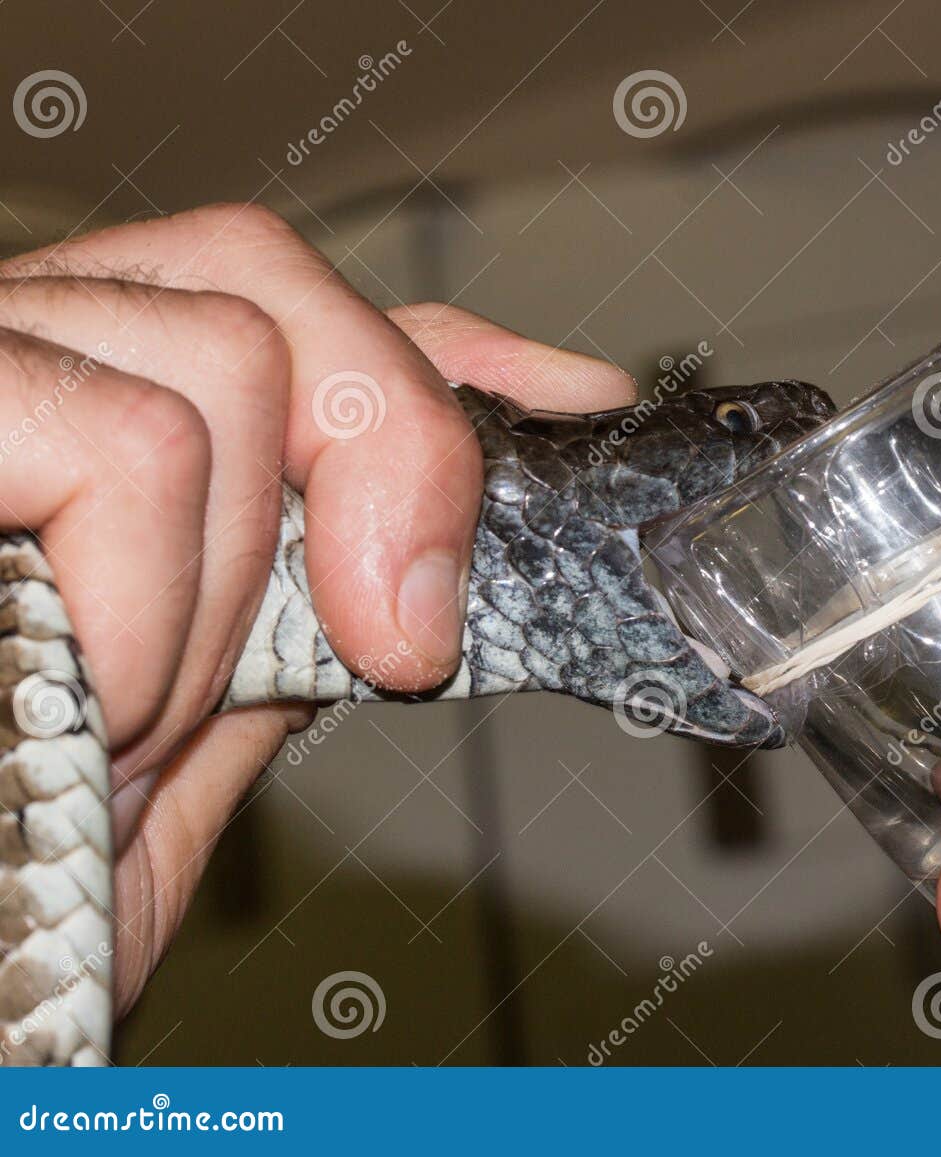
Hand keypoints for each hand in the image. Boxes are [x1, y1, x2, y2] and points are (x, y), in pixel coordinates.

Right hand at [0, 203, 635, 1013]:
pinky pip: (129, 450)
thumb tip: (425, 556)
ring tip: (137, 719)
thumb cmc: (5, 879)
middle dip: (390, 455)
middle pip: (259, 278)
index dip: (432, 345)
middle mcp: (4, 363)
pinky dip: (158, 610)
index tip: (574, 401)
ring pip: (221, 358)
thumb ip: (289, 623)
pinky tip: (91, 713)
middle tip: (393, 641)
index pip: (268, 297)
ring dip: (236, 587)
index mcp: (53, 413)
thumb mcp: (173, 744)